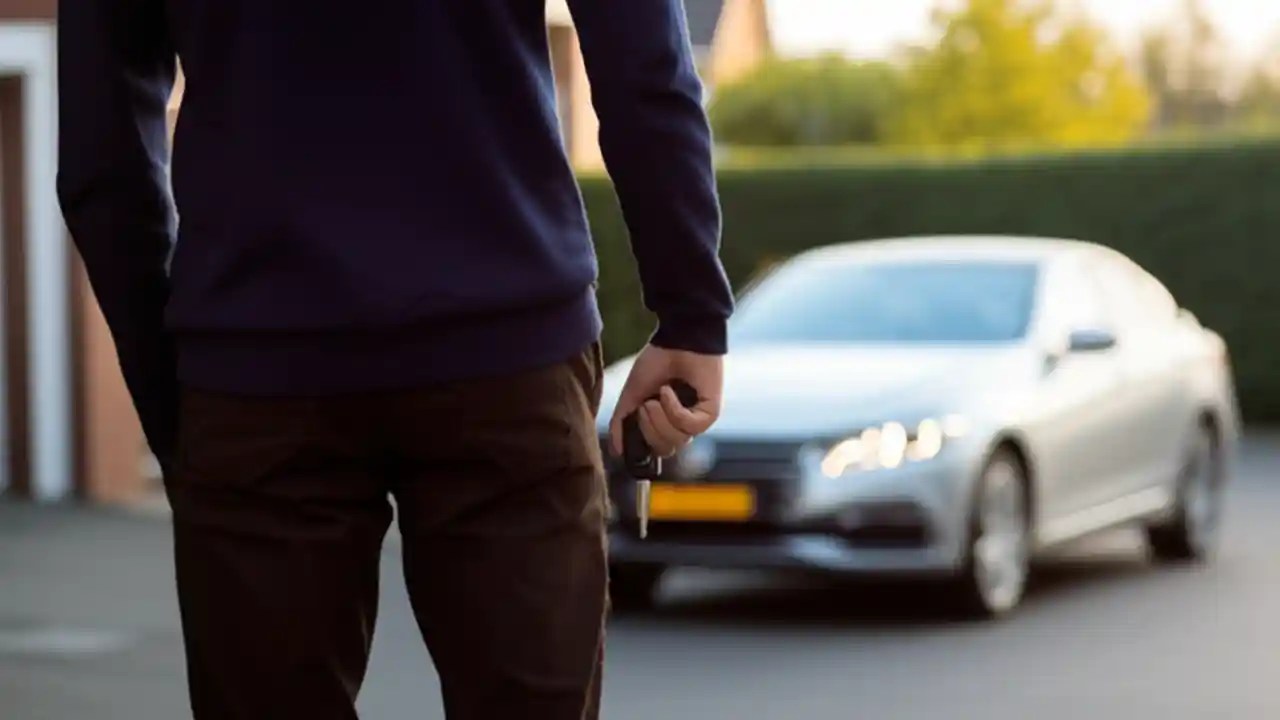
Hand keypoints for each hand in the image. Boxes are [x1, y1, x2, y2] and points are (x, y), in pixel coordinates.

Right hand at [608, 345, 723, 458]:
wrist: (677, 338)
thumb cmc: (657, 361)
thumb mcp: (632, 394)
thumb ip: (621, 422)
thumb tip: (615, 451)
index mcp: (665, 422)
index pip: (655, 449)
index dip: (642, 440)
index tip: (634, 417)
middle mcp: (682, 424)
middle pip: (665, 449)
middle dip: (649, 428)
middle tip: (646, 404)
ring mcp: (697, 418)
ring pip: (678, 441)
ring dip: (661, 418)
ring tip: (658, 394)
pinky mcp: (710, 411)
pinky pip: (691, 427)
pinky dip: (675, 410)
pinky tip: (669, 390)